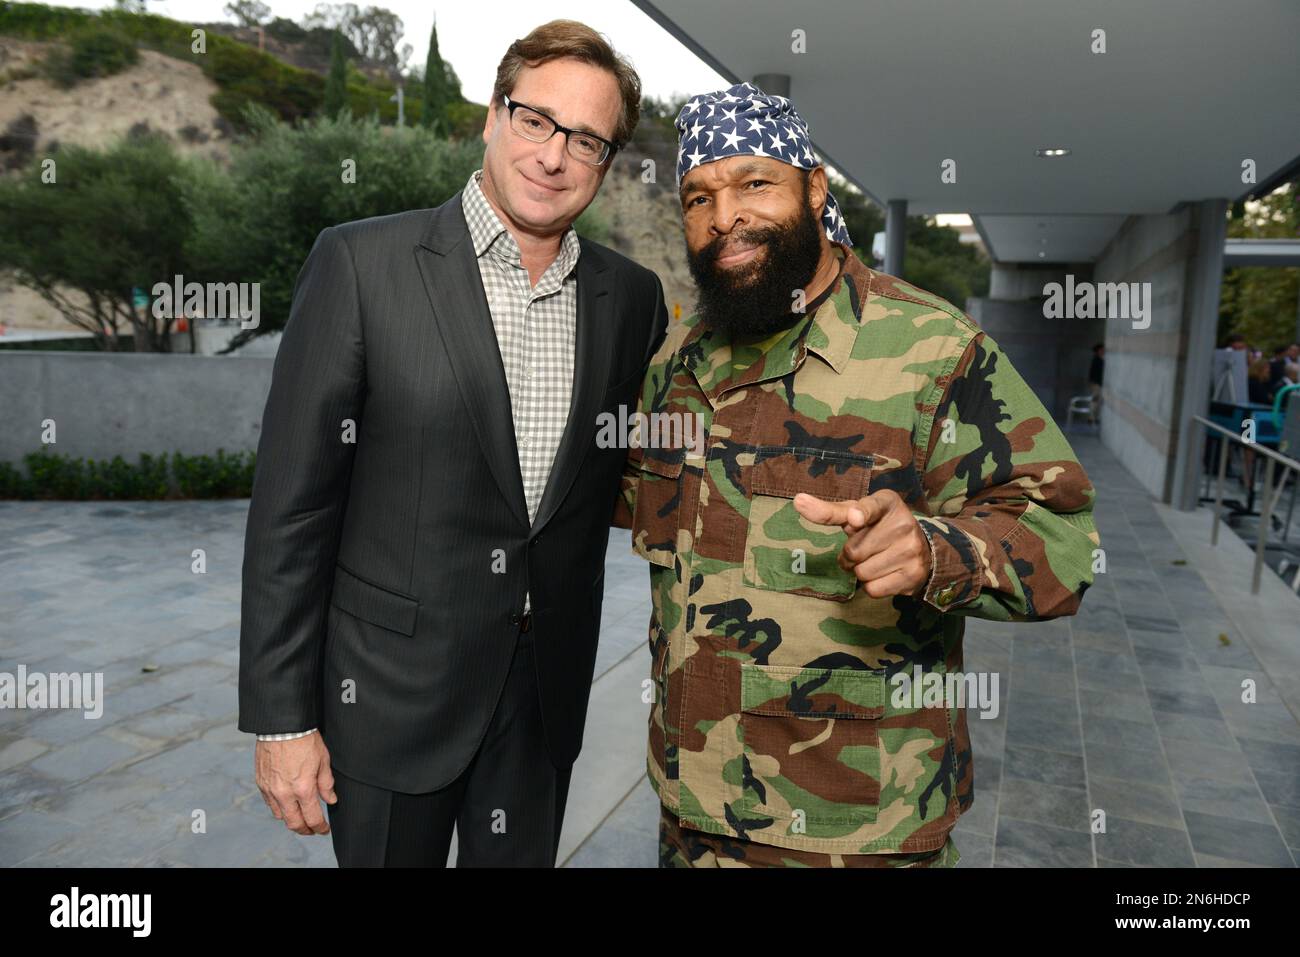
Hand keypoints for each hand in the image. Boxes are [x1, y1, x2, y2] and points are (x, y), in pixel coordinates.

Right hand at [255, 733, 336, 835]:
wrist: (282, 726)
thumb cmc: (304, 740)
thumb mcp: (323, 760)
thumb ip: (326, 783)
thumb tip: (330, 799)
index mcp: (303, 789)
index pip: (312, 818)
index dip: (320, 828)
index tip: (324, 829)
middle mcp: (284, 793)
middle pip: (294, 823)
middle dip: (305, 830)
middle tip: (313, 830)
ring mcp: (270, 789)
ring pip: (280, 815)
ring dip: (291, 819)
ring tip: (300, 817)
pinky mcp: (261, 783)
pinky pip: (269, 803)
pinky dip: (279, 807)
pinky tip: (287, 804)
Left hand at [792, 488, 931, 598]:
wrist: (921, 549)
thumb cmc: (877, 528)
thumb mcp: (857, 514)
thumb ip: (830, 511)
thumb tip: (798, 501)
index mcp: (887, 502)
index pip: (870, 507)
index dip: (860, 514)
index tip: (854, 519)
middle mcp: (903, 523)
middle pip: (854, 550)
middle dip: (852, 554)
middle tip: (867, 548)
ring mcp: (911, 549)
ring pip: (862, 572)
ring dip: (861, 571)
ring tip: (876, 560)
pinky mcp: (913, 574)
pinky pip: (873, 589)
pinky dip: (872, 585)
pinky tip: (885, 573)